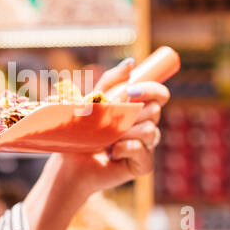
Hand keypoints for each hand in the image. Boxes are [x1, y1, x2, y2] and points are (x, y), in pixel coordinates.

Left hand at [59, 56, 170, 194]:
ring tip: (108, 139)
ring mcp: (147, 147)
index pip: (160, 95)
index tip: (130, 91)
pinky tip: (112, 153)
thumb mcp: (92, 101)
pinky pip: (141, 149)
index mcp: (139, 111)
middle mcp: (146, 127)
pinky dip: (123, 148)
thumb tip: (131, 64)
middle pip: (155, 111)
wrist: (70, 165)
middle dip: (130, 113)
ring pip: (150, 130)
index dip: (152, 89)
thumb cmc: (80, 133)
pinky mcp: (143, 165)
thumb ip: (111, 81)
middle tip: (110, 120)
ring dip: (125, 132)